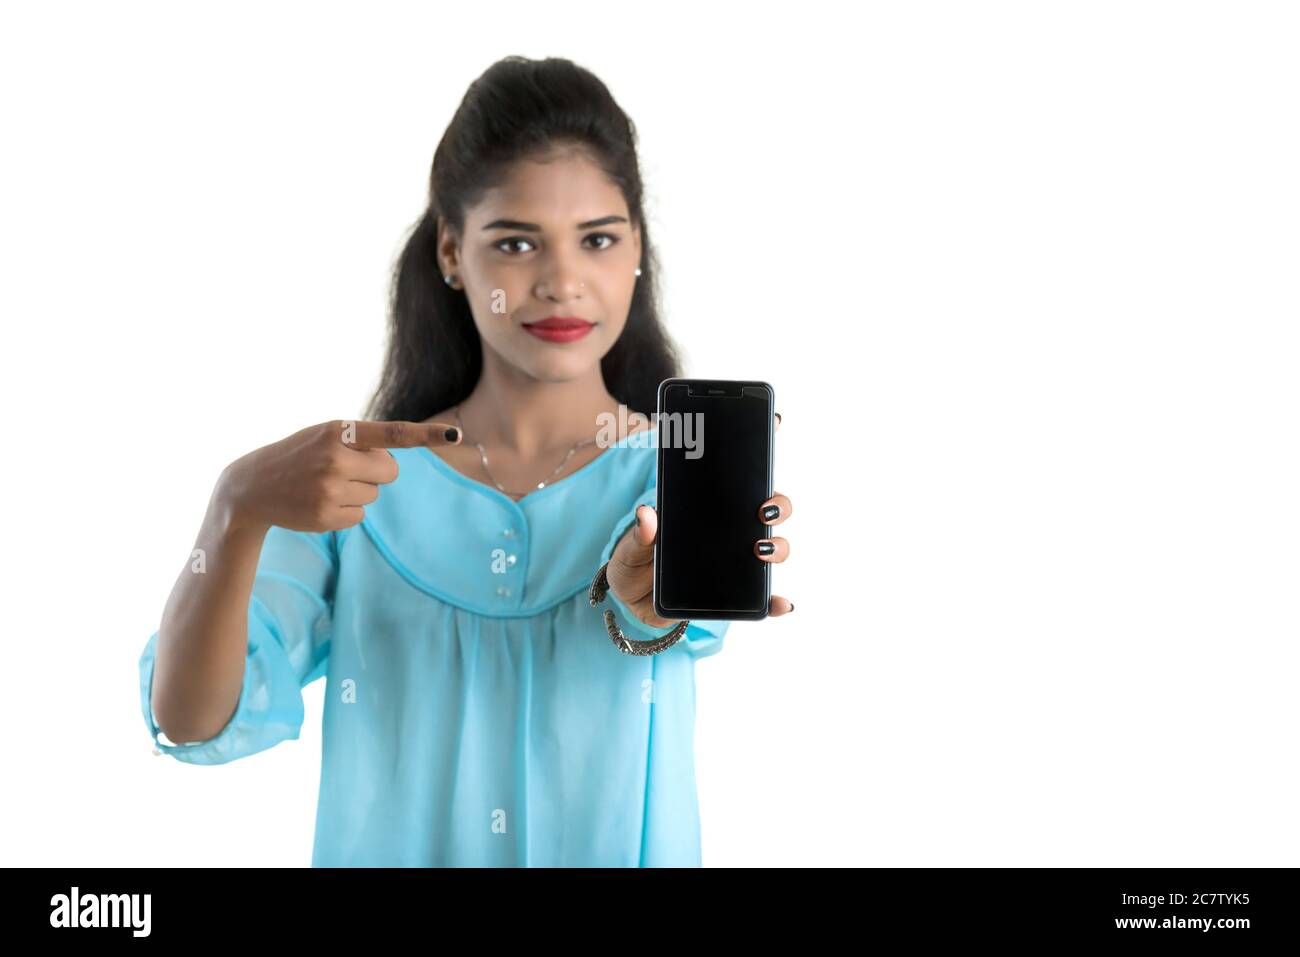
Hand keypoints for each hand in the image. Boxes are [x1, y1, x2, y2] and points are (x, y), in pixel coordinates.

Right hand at [217, 419, 462, 534]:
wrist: (252, 487)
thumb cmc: (298, 456)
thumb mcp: (324, 437)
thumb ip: (359, 441)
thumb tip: (395, 462)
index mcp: (337, 431)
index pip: (391, 433)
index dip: (426, 434)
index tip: (455, 435)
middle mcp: (336, 458)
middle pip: (390, 471)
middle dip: (375, 472)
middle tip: (342, 470)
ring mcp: (331, 489)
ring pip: (375, 495)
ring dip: (357, 492)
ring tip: (323, 486)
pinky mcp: (328, 516)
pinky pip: (361, 516)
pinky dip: (346, 512)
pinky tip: (319, 503)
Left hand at [607, 411, 793, 622]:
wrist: (632, 604)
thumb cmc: (634, 565)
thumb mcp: (629, 547)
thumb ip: (638, 534)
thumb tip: (646, 513)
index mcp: (708, 508)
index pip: (741, 473)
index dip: (762, 445)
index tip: (776, 423)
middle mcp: (730, 529)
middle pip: (769, 508)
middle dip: (776, 503)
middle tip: (762, 508)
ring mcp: (736, 560)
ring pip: (772, 546)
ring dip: (776, 546)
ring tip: (760, 550)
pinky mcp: (736, 593)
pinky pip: (764, 597)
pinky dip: (777, 601)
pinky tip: (782, 603)